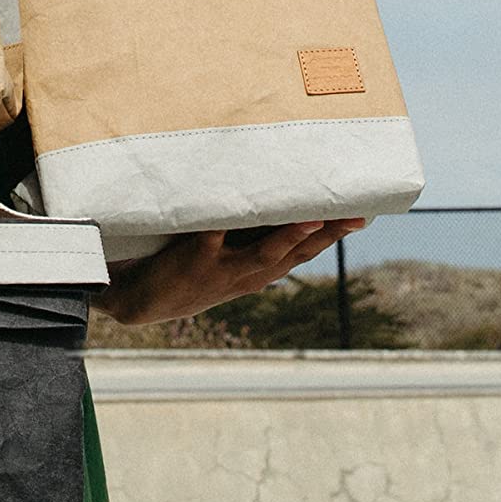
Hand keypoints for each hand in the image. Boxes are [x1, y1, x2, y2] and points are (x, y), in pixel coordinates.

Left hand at [100, 219, 365, 327]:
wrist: (138, 301)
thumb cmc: (183, 273)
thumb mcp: (223, 259)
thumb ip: (247, 236)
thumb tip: (271, 201)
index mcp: (256, 273)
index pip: (303, 253)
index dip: (333, 236)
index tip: (362, 216)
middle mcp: (246, 274)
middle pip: (295, 253)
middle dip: (326, 235)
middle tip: (355, 214)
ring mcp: (222, 268)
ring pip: (264, 252)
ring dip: (290, 236)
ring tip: (312, 216)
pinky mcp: (194, 257)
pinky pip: (214, 234)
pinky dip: (227, 221)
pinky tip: (239, 201)